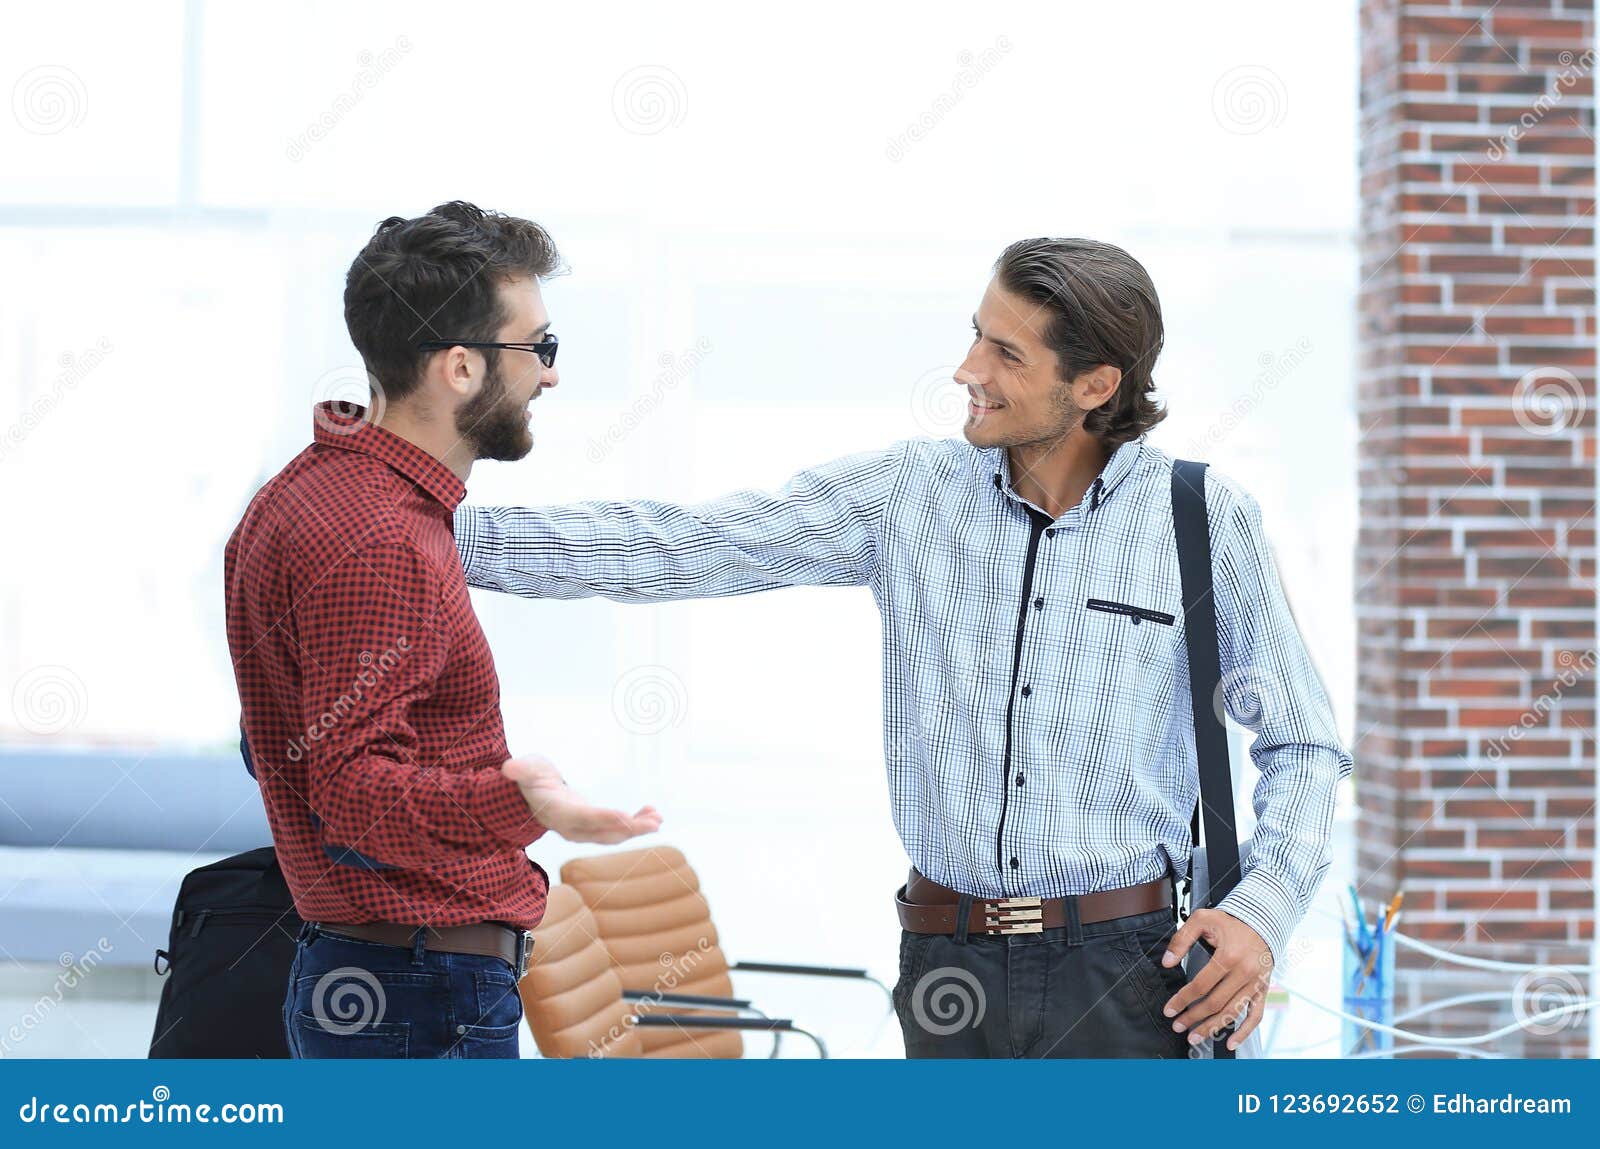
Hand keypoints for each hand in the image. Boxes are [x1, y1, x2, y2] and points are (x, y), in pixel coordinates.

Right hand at [501, 755, 662, 844]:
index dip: (603, 818)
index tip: (624, 817)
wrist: (532, 794)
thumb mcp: (525, 769)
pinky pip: (617, 829)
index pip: (582, 817)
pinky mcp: (594, 827)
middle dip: (629, 829)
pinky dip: (635, 823)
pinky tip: (653, 814)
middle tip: (654, 824)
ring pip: (613, 834)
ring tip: (658, 819)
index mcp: (557, 812)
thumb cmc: (530, 777)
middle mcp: (572, 827)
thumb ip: (521, 770)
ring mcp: (584, 830)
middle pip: (602, 832)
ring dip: (637, 829)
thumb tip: (508, 768)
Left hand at [1157, 908, 1272, 1050]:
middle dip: (1193, 1017)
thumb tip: (1166, 962)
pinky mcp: (1263, 989)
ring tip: (1195, 1037)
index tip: (1170, 1009)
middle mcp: (1245, 973)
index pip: (1200, 985)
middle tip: (1177, 1025)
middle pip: (1215, 1003)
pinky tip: (1231, 1043)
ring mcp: (1256, 983)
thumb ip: (1181, 940)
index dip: (1182, 999)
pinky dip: (1244, 1032)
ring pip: (1233, 1013)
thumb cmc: (1231, 921)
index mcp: (1228, 956)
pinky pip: (1256, 1015)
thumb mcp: (1201, 920)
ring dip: (1213, 1028)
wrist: (1262, 920)